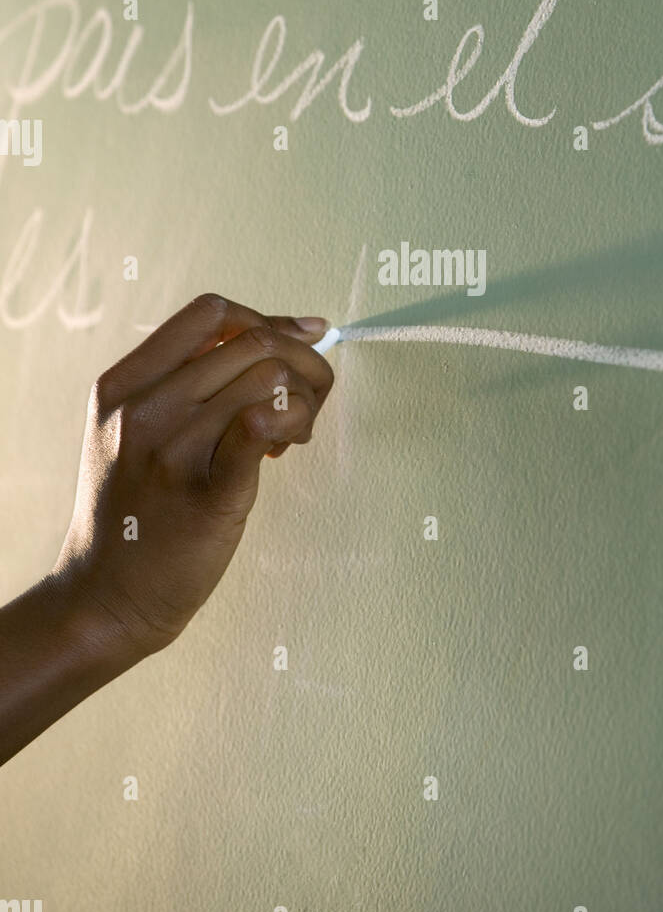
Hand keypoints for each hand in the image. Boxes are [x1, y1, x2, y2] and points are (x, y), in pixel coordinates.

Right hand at [52, 293, 333, 656]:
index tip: (299, 338)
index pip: (209, 313)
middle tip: (307, 401)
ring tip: (291, 435)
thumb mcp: (127, 432)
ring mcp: (172, 450)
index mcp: (123, 385)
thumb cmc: (132, 512)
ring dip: (303, 399)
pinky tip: (286, 447)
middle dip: (301, 362)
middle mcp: (143, 409)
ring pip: (268, 377)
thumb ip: (181, 385)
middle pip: (251, 342)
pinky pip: (262, 424)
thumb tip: (270, 337)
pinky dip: (292, 422)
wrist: (106, 597)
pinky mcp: (207, 493)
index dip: (266, 319)